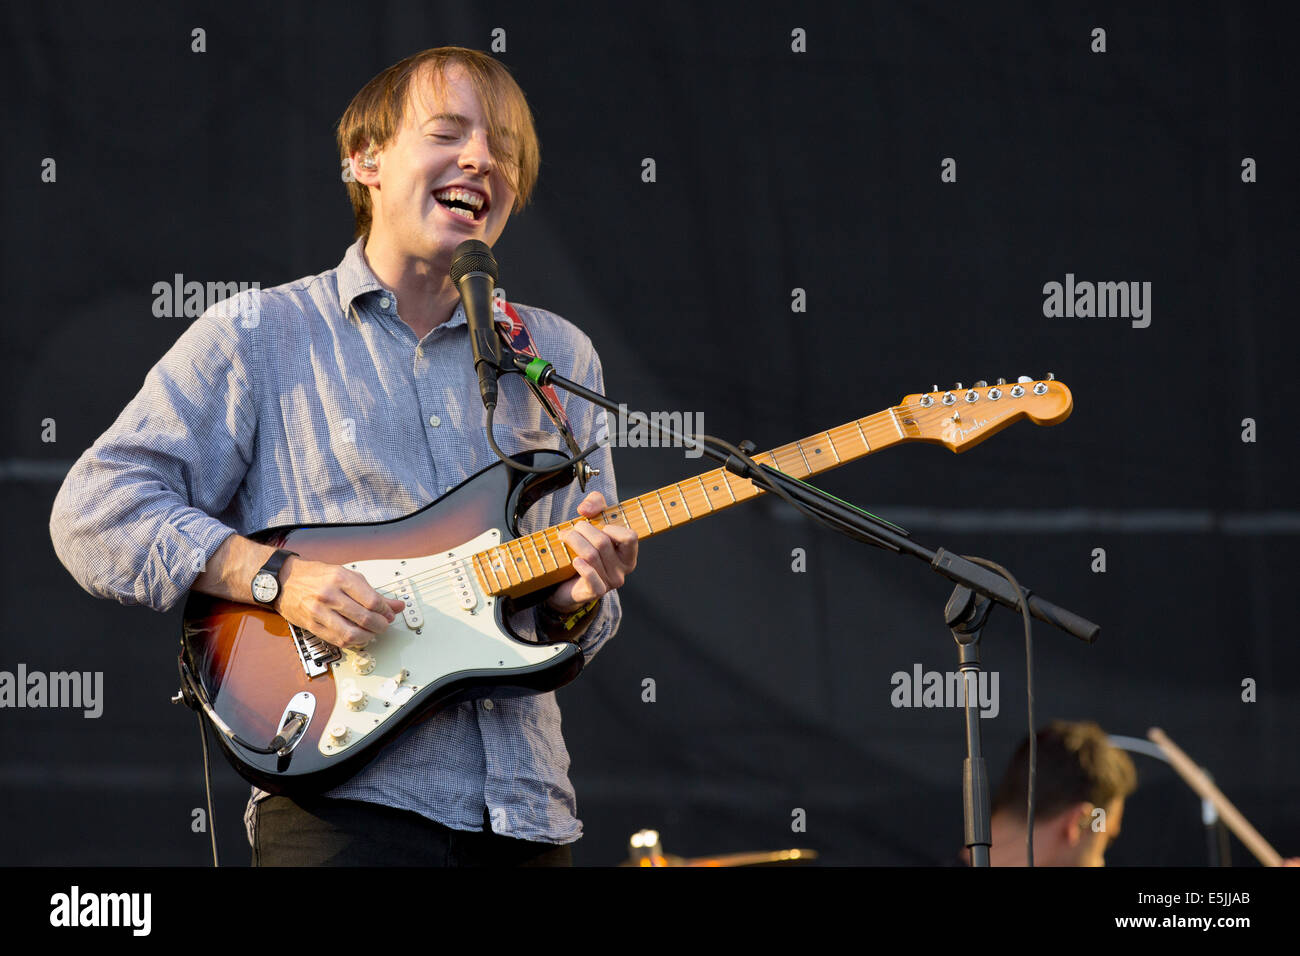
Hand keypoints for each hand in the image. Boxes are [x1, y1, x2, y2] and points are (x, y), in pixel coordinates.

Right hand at [274, 555, 405, 648]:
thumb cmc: (315, 576)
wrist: (284, 581)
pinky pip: (338, 640)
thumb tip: (395, 605)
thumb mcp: (346, 575)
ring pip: (352, 634)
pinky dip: (353, 642)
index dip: (386, 611)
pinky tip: (358, 636)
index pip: (373, 601)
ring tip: (372, 632)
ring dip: (368, 636)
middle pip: (365, 618)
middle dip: (381, 625)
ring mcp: (319, 612)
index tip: (390, 613)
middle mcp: (330, 595)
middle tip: (384, 624)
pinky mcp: (312, 626)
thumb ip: (371, 591)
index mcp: (341, 578)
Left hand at [547, 491, 637, 611]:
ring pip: (591, 555)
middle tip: (571, 529)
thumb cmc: (584, 547)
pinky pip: (590, 575)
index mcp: (628, 554)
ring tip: (564, 538)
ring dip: (573, 541)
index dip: (611, 528)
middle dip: (582, 529)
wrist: (565, 582)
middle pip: (602, 542)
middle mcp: (623, 569)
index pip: (630, 537)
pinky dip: (581, 565)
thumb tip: (585, 509)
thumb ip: (595, 503)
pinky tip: (574, 560)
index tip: (598, 526)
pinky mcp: (595, 591)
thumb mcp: (594, 519)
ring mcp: (610, 582)